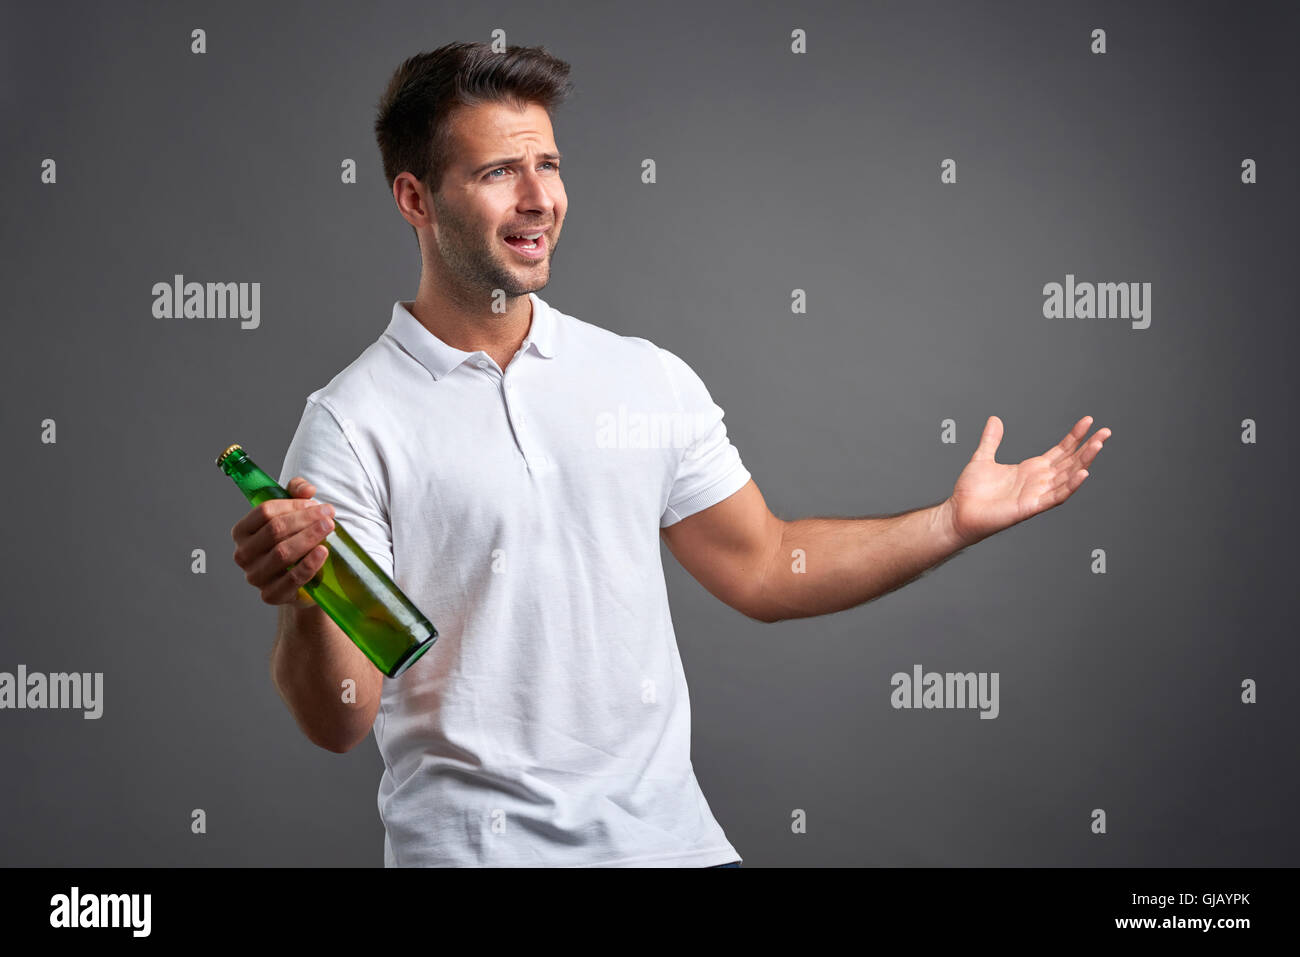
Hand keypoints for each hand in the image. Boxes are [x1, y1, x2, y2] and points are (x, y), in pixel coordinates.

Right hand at [230, 476, 335, 607]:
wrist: (301, 579)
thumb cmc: (294, 540)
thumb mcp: (294, 512)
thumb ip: (297, 493)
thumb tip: (307, 490)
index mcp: (242, 531)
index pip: (265, 511)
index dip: (293, 505)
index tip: (316, 504)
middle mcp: (243, 554)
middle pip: (275, 530)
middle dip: (305, 520)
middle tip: (329, 516)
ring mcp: (255, 577)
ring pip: (283, 553)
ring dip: (309, 538)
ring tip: (329, 528)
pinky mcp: (271, 595)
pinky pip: (292, 579)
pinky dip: (309, 564)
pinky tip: (323, 552)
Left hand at [942, 415, 1110, 547]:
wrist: (958, 513)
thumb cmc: (971, 491)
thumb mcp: (982, 458)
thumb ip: (991, 440)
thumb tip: (995, 419)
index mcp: (1031, 469)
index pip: (1060, 450)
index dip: (1074, 437)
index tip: (1088, 421)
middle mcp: (1038, 481)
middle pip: (1070, 462)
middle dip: (1088, 447)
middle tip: (1106, 432)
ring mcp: (1037, 494)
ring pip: (1068, 477)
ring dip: (1084, 462)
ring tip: (1098, 446)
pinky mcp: (1031, 507)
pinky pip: (1056, 496)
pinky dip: (1070, 486)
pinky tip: (1083, 473)